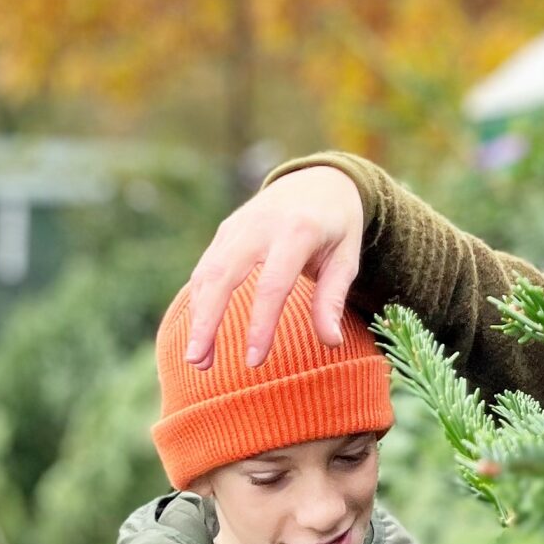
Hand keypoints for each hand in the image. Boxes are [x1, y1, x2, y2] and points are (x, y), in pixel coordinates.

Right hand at [181, 165, 366, 368]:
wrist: (320, 180)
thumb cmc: (338, 227)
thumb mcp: (346, 258)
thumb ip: (333, 299)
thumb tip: (331, 343)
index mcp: (298, 230)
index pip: (273, 285)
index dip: (261, 325)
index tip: (254, 362)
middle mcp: (261, 225)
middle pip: (224, 276)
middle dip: (208, 321)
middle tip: (200, 364)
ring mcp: (239, 225)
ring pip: (207, 272)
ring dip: (197, 316)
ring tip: (197, 359)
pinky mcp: (226, 230)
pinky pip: (206, 267)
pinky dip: (198, 300)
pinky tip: (199, 331)